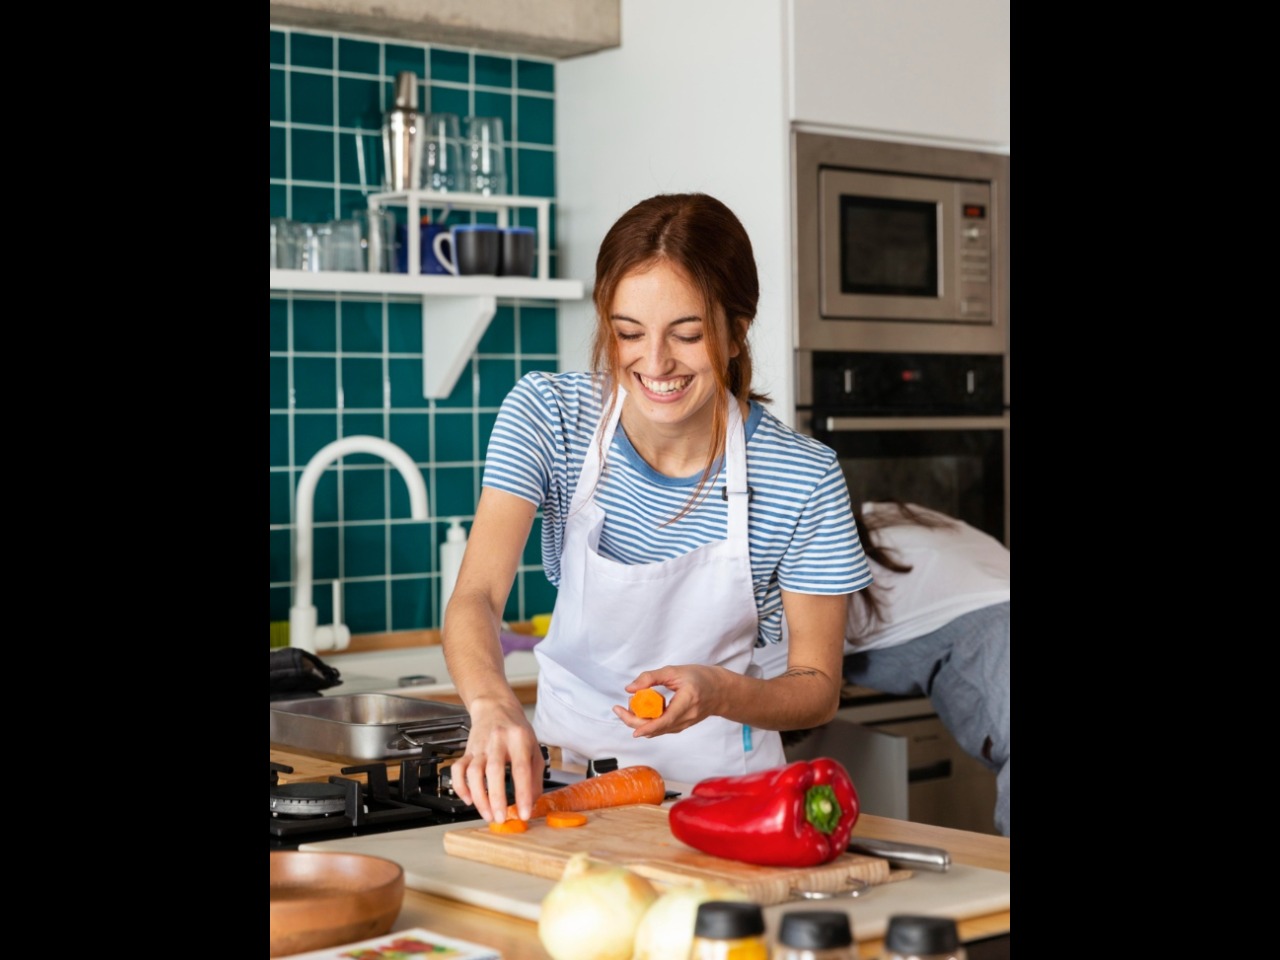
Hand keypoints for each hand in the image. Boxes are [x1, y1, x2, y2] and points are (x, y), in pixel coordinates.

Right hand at [449, 697, 543, 822]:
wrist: (495, 707)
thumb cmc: (517, 731)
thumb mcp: (534, 749)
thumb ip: (535, 776)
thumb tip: (530, 803)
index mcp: (519, 739)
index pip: (521, 769)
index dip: (523, 793)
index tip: (523, 813)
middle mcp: (498, 740)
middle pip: (494, 770)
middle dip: (496, 798)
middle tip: (500, 818)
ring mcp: (480, 745)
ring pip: (473, 771)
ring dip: (479, 796)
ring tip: (487, 814)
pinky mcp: (466, 750)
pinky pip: (458, 769)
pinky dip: (460, 786)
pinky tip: (469, 799)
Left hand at [613, 664, 726, 737]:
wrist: (720, 691)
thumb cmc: (700, 678)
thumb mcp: (674, 671)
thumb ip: (651, 678)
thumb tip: (630, 688)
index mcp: (688, 700)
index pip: (666, 719)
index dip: (648, 726)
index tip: (634, 729)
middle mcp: (687, 716)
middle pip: (657, 727)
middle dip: (634, 722)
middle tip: (618, 709)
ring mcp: (685, 724)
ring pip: (657, 730)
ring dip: (639, 722)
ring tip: (627, 707)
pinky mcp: (681, 726)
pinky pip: (661, 729)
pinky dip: (648, 723)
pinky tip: (639, 713)